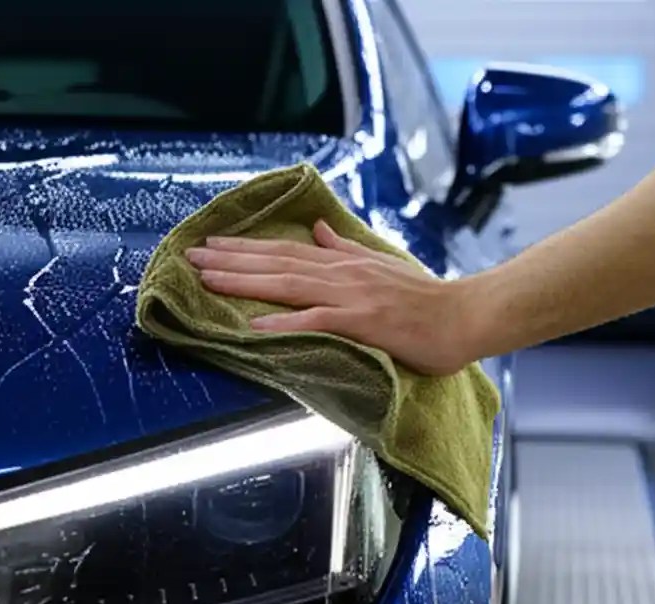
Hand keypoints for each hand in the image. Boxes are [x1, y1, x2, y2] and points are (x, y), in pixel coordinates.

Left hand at [185, 220, 480, 375]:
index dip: (244, 248)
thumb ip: (345, 249)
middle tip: (189, 257)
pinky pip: (317, 322)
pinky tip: (254, 325)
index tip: (209, 245)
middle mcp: (342, 273)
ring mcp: (352, 296)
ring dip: (245, 281)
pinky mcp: (364, 323)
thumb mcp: (381, 265)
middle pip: (276, 263)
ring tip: (208, 280)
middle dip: (230, 260)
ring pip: (288, 285)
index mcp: (343, 263)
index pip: (284, 251)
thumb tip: (316, 228)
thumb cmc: (424, 299)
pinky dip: (284, 322)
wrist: (464, 316)